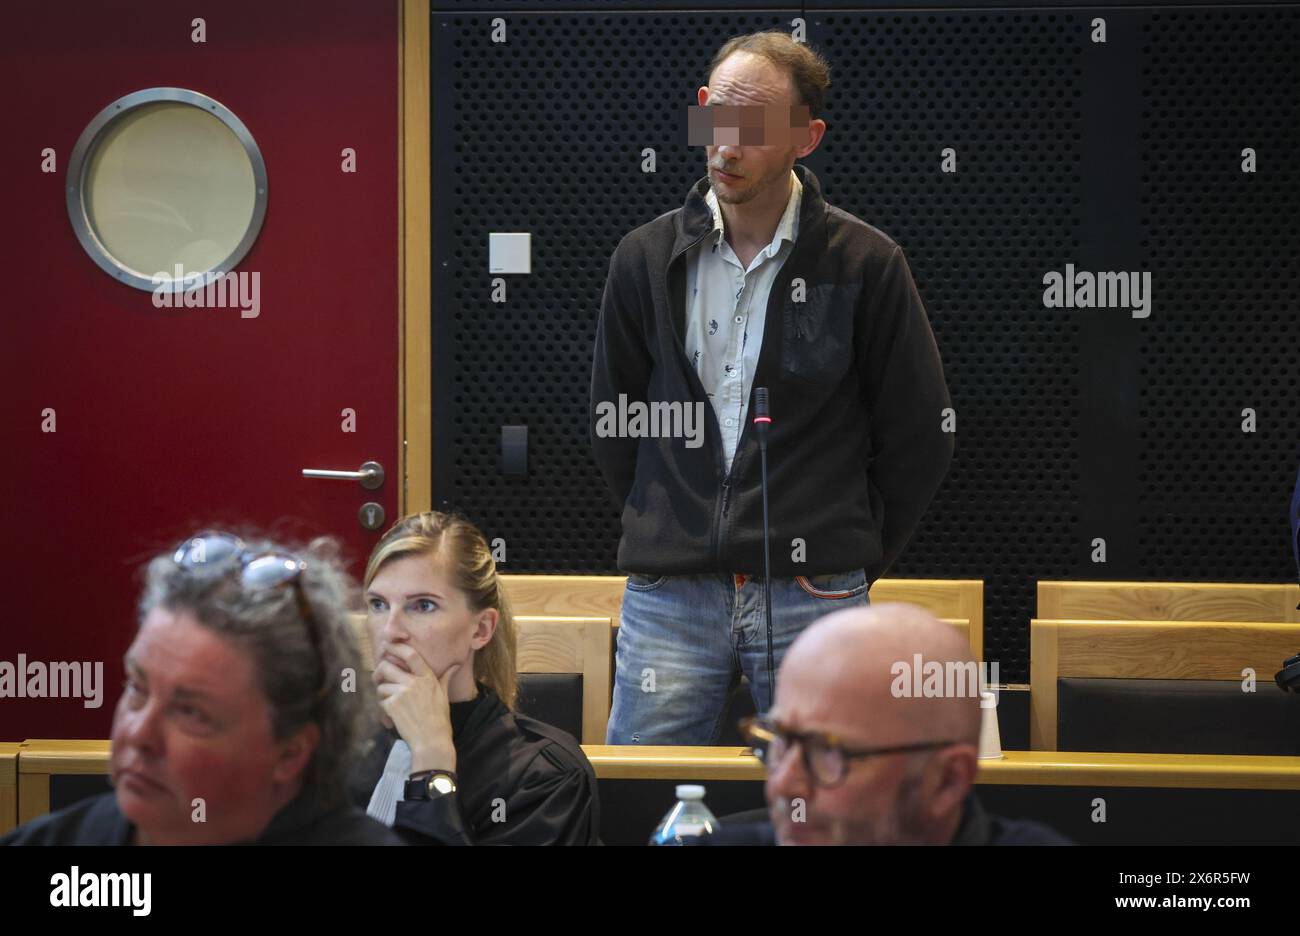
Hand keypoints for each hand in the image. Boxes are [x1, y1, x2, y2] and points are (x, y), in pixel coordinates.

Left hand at [373, 644, 459, 772]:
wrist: (431, 740)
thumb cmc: (439, 718)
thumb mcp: (443, 695)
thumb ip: (446, 677)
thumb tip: (456, 665)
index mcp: (427, 677)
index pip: (411, 655)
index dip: (397, 647)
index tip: (388, 646)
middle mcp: (414, 682)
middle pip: (386, 666)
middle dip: (379, 672)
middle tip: (379, 678)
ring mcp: (402, 693)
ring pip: (381, 686)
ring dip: (382, 694)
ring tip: (391, 703)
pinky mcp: (392, 705)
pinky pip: (381, 700)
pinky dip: (383, 707)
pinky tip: (392, 715)